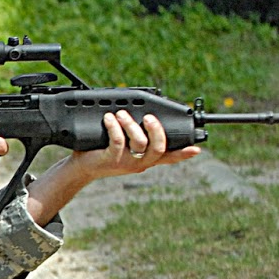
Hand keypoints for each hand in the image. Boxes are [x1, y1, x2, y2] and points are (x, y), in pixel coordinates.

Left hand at [71, 111, 201, 179]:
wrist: (82, 166)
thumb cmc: (104, 150)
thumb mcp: (125, 143)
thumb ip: (138, 132)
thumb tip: (147, 111)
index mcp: (146, 158)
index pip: (169, 157)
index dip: (183, 154)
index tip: (196, 149)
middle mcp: (139, 163)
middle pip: (158, 148)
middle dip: (156, 130)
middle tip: (148, 117)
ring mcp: (125, 163)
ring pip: (139, 143)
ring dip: (131, 124)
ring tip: (121, 113)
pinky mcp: (110, 161)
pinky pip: (117, 142)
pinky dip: (114, 127)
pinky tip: (109, 118)